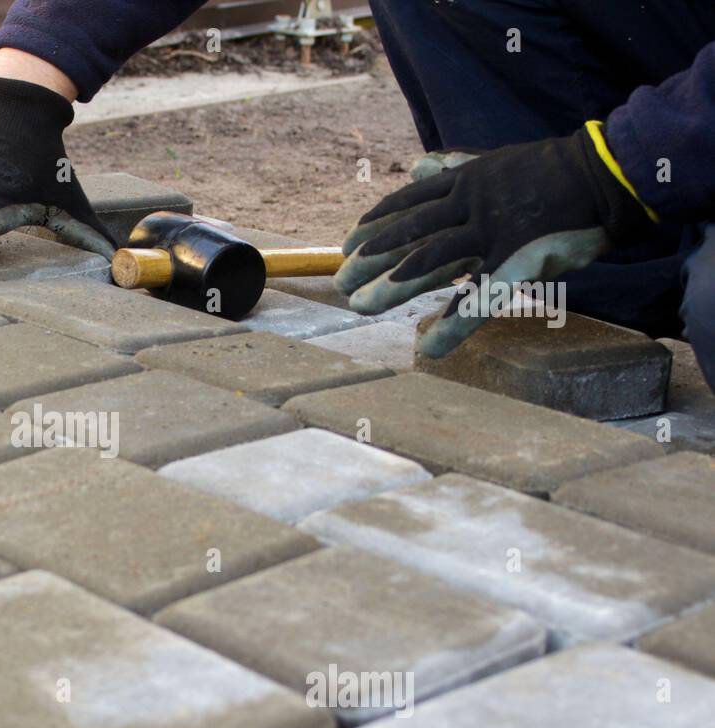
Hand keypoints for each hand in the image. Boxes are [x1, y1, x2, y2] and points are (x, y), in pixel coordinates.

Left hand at [336, 125, 654, 356]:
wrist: (605, 175)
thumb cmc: (549, 172)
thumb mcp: (494, 163)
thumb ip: (454, 167)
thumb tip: (417, 163)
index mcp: (465, 185)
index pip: (408, 205)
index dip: (374, 225)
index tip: (347, 242)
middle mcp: (471, 208)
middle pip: (410, 235)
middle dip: (370, 259)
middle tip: (340, 280)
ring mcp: (493, 235)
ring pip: (431, 264)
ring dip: (392, 288)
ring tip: (360, 306)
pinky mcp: (518, 262)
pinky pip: (480, 301)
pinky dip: (454, 325)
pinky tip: (430, 347)